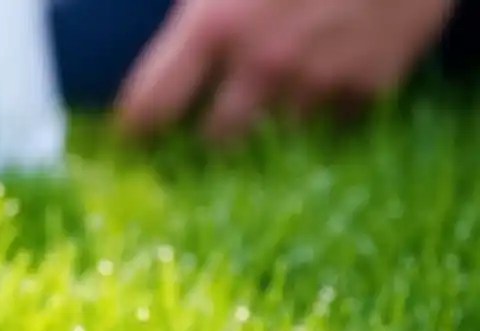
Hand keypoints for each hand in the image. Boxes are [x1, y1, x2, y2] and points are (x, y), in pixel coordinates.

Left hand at [115, 0, 456, 141]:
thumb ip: (198, 7)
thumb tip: (171, 38)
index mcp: (214, 25)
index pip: (151, 106)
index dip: (137, 130)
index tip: (134, 140)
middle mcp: (262, 64)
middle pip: (216, 141)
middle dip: (208, 141)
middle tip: (205, 137)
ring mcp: (319, 81)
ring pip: (278, 137)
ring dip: (273, 127)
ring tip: (272, 108)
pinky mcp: (371, 86)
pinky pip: (336, 123)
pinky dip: (326, 114)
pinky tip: (323, 88)